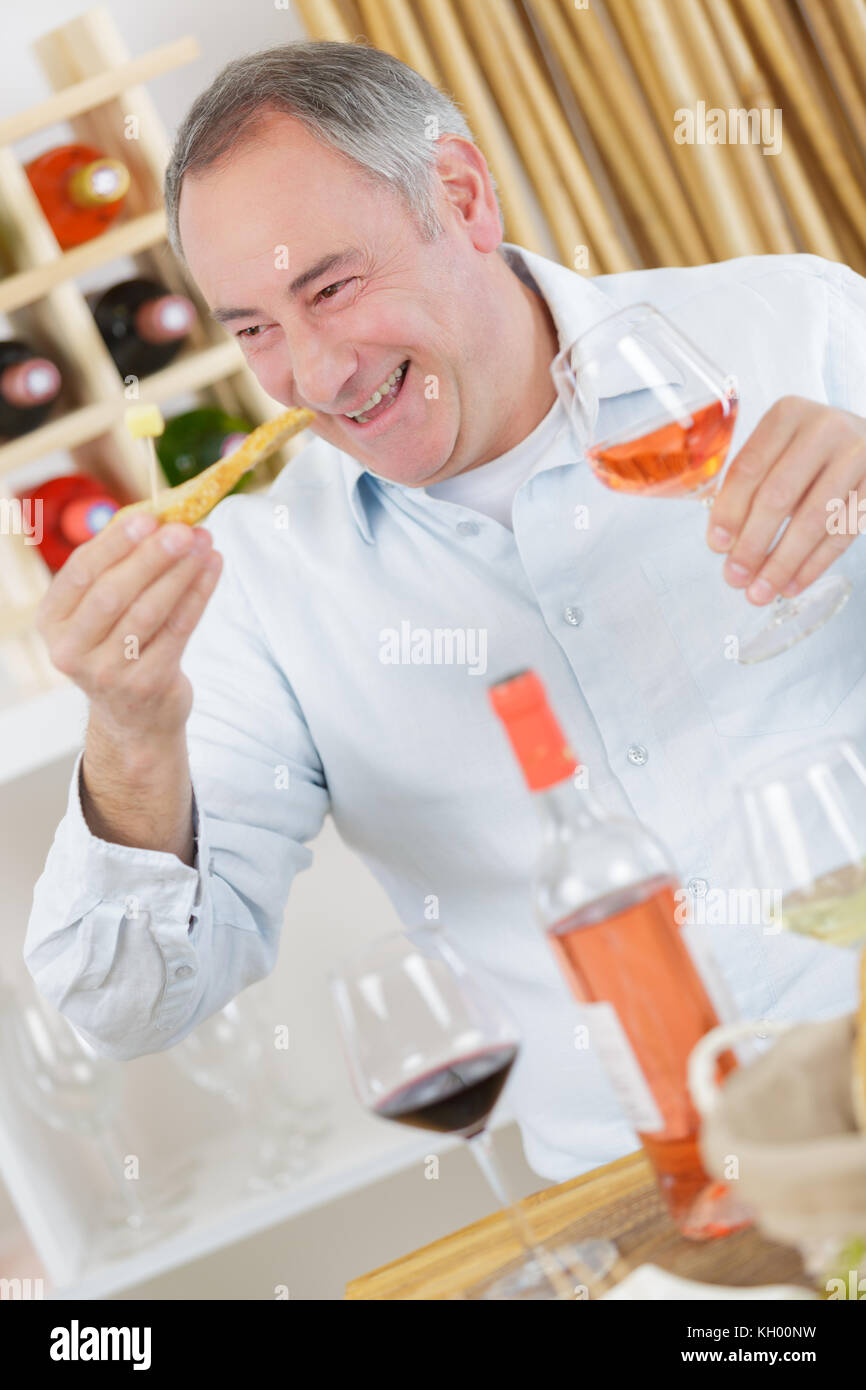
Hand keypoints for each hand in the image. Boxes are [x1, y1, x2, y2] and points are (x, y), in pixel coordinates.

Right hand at [37, 513, 222, 743]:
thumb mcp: (101, 613)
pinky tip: (212, 569)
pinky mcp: (145, 685)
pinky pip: (177, 631)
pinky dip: (197, 596)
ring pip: (149, 612)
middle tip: (184, 530)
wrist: (133, 717)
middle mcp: (71, 649)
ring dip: (181, 573)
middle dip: (152, 557)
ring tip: (205, 544)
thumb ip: (118, 568)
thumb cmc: (119, 645)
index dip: (115, 543)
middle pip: (113, 593)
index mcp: (53, 620)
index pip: (81, 573)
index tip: (148, 517)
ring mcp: (107, 672)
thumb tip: (159, 516)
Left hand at [706, 396, 865, 602]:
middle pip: (779, 495)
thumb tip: (724, 543)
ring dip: (783, 563)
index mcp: (787, 415)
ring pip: (814, 519)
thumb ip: (749, 485)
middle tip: (735, 578)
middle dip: (753, 544)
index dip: (730, 511)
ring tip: (761, 592)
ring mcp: (856, 454)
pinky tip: (793, 584)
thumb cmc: (810, 451)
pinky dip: (814, 564)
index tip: (716, 545)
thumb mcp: (778, 450)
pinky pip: (843, 532)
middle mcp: (824, 428)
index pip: (749, 468)